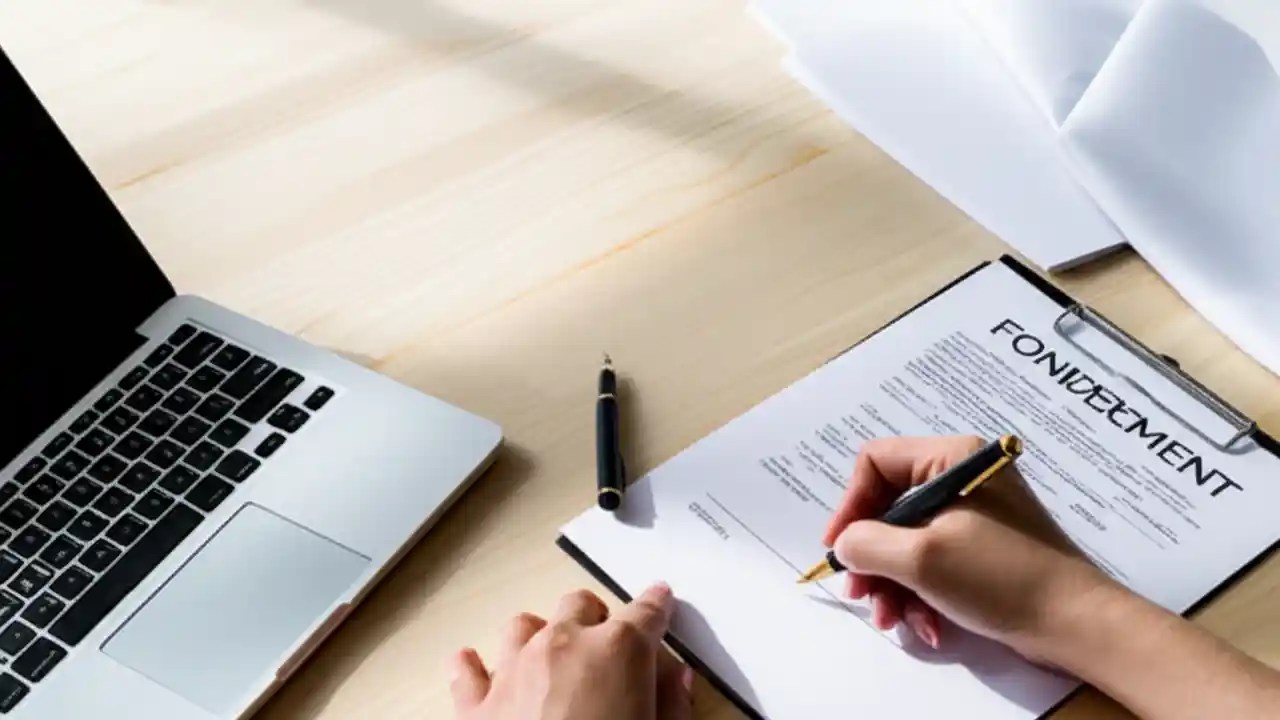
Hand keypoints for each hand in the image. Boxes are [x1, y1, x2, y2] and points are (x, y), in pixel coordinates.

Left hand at [451, 583, 693, 719]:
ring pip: (523, 626)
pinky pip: (468, 672)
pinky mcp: (478, 707)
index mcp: (617, 651)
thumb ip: (673, 703)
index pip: (646, 612)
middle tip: (607, 643)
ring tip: (550, 656)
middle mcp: (562, 646)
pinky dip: (474, 668)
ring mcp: (514, 671)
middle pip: (579, 605)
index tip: (659, 602)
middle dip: (596, 618)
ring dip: (539, 635)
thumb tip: (676, 681)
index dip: (656, 606)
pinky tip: (476, 666)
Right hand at [823, 436, 1112, 661]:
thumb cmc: (999, 577)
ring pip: (908, 541)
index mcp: (952, 457)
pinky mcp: (983, 547)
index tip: (839, 549)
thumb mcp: (922, 559)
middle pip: (889, 508)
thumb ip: (867, 544)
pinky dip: (922, 592)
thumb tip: (845, 545)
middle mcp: (963, 476)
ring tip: (895, 621)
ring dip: (894, 584)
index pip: (876, 462)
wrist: (1075, 622)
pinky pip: (934, 561)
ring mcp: (975, 513)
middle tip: (861, 595)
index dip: (850, 505)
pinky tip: (928, 625)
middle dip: (872, 558)